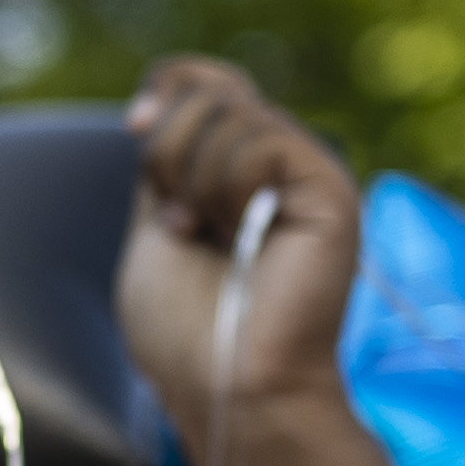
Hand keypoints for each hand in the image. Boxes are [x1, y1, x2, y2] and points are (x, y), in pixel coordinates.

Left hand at [116, 56, 362, 425]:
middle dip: (169, 151)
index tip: (136, 128)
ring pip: (231, 111)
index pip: (205, 78)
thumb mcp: (154, 222)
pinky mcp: (328, 190)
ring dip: (194, 182)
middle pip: (209, 87)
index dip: (168, 89)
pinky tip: (240, 235)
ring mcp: (307, 172)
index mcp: (239, 168)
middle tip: (181, 221)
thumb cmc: (187, 328)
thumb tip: (158, 100)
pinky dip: (230, 188)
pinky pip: (263, 140)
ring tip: (211, 238)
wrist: (227, 387)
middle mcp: (279, 162)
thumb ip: (165, 159)